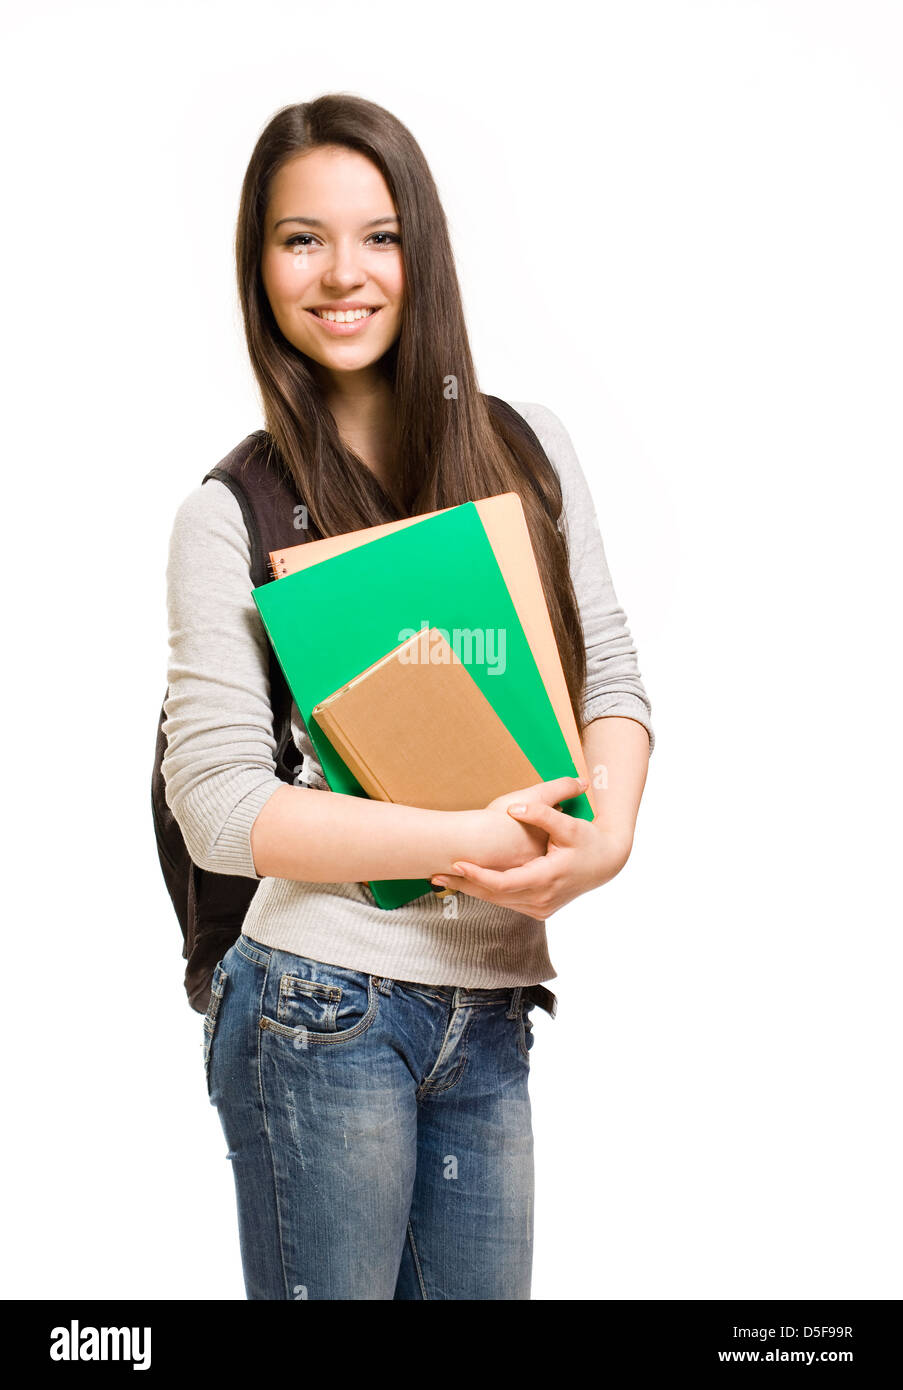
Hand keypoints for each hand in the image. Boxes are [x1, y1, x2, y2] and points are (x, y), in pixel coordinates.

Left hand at [431, 782, 632, 919]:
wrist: (607, 862)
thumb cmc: (588, 840)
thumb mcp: (569, 825)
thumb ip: (543, 813)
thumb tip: (516, 809)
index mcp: (547, 879)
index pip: (504, 883)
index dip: (478, 874)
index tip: (456, 862)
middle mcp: (542, 899)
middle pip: (494, 895)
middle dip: (464, 884)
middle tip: (434, 872)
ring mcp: (541, 908)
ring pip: (498, 901)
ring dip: (471, 890)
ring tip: (442, 877)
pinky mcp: (539, 909)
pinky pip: (507, 902)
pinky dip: (487, 893)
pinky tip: (466, 882)